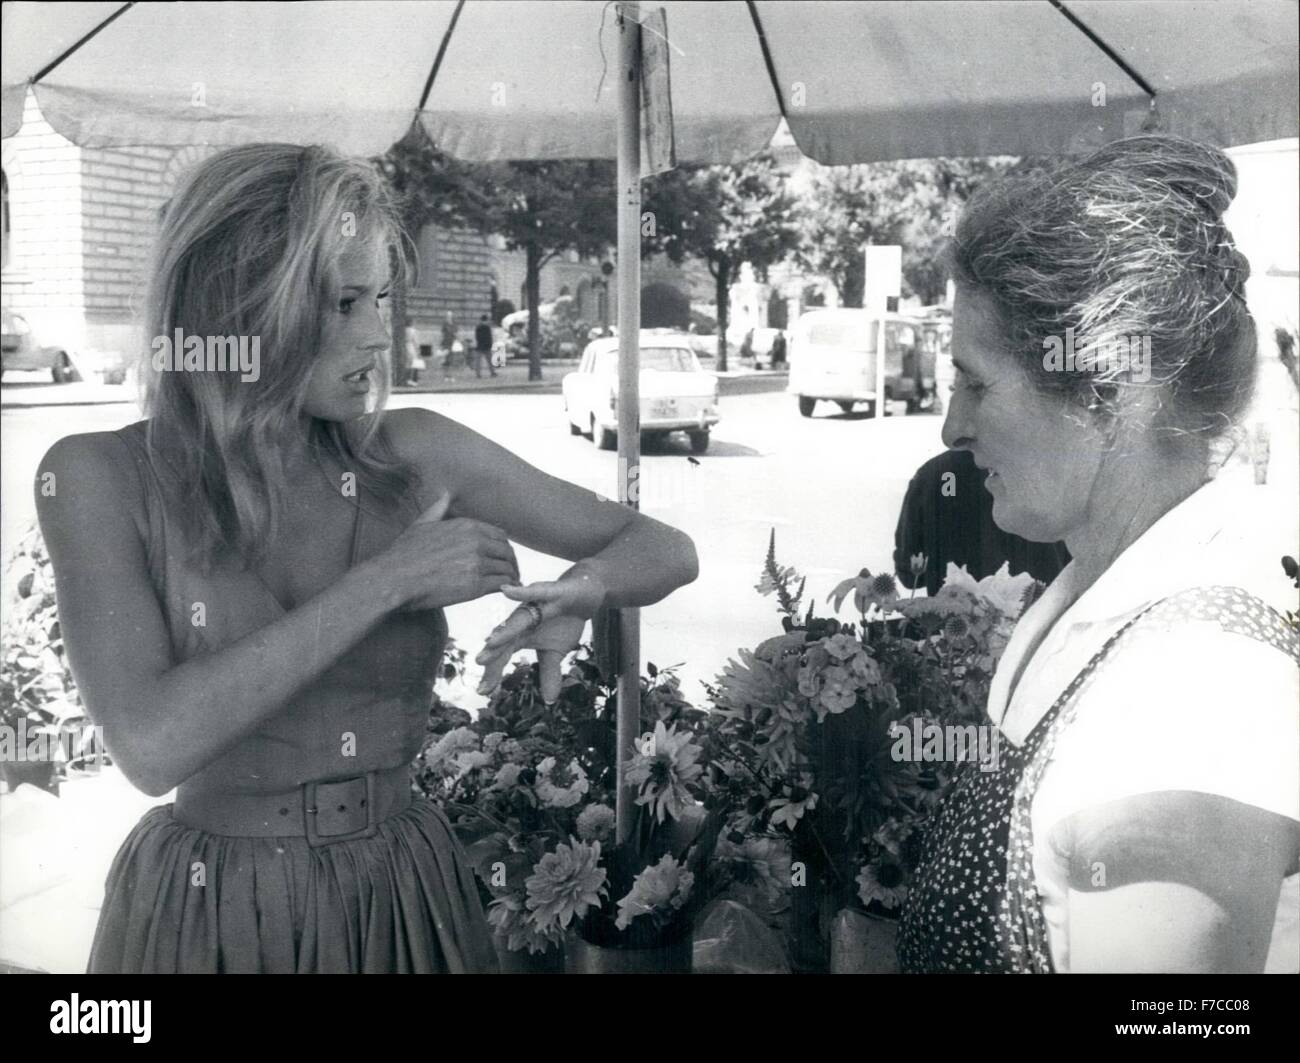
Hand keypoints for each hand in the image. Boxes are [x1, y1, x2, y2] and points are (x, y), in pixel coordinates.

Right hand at [384, 490, 518, 610]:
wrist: (394, 579)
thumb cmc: (403, 555)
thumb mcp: (420, 525)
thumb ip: (437, 510)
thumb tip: (445, 495)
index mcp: (466, 525)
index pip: (499, 534)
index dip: (504, 547)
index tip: (503, 557)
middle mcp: (476, 541)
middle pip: (507, 551)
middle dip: (511, 562)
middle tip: (512, 573)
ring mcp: (477, 562)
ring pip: (507, 568)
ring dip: (511, 577)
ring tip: (511, 584)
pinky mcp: (476, 584)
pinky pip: (502, 584)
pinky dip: (507, 588)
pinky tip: (506, 592)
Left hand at [474, 569, 606, 700]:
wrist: (582, 593)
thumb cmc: (564, 621)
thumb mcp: (557, 651)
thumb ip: (549, 673)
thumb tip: (550, 701)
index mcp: (520, 637)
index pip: (503, 657)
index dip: (493, 673)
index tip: (483, 692)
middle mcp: (521, 622)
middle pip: (505, 641)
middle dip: (493, 654)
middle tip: (480, 666)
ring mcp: (533, 607)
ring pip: (517, 621)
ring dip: (505, 631)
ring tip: (489, 642)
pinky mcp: (548, 592)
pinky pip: (533, 593)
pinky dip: (521, 593)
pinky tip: (506, 591)